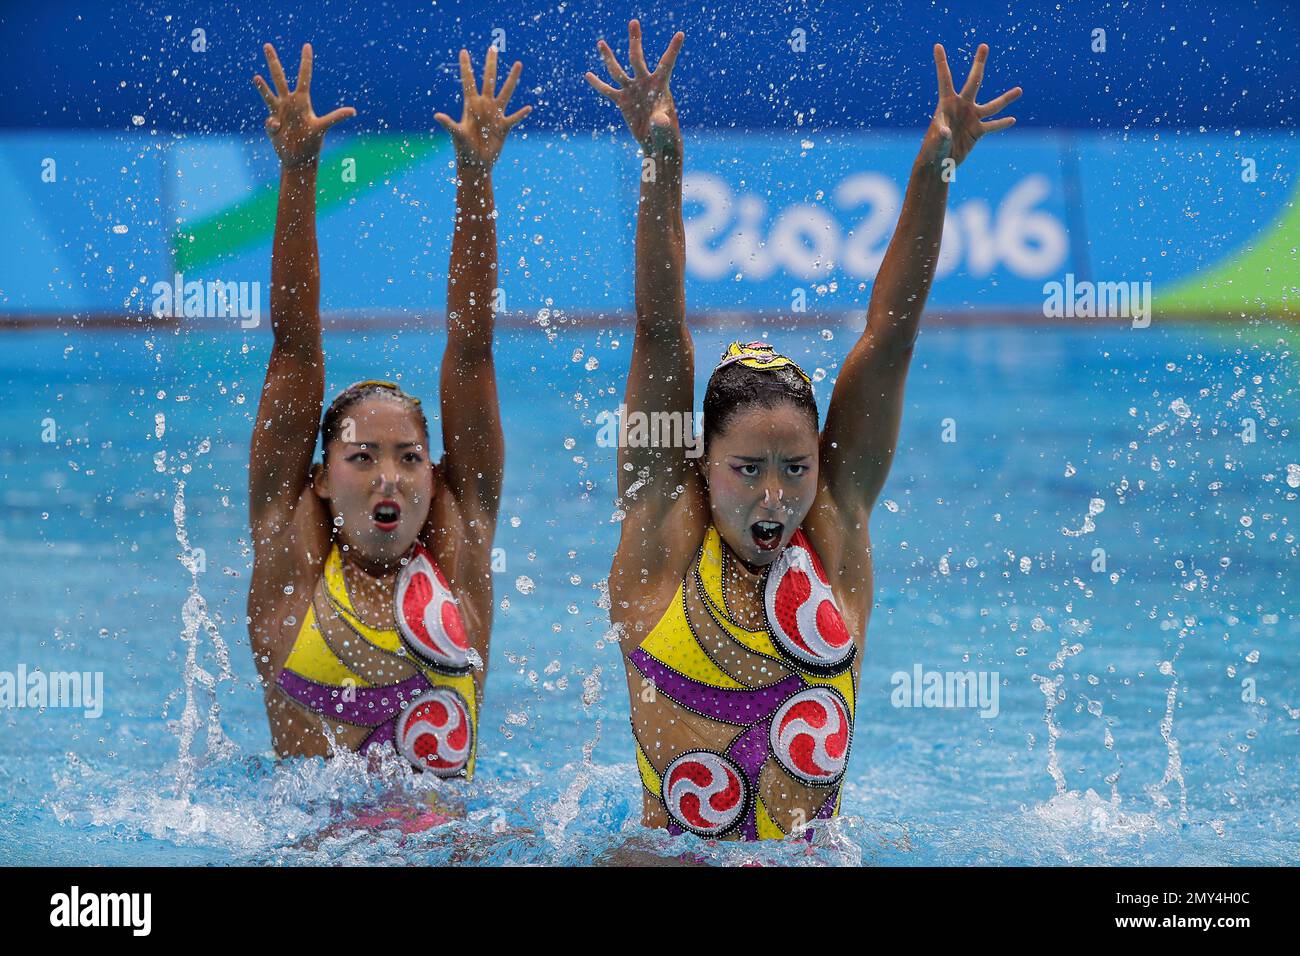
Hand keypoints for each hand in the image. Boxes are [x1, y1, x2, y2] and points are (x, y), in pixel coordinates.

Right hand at [252, 43, 354, 167]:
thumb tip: (354, 111)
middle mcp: (289, 102)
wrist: (298, 158)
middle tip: (267, 45)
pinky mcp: (271, 123)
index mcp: (302, 101)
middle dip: (273, 62)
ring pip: (268, 94)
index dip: (305, 61)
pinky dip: (273, 125)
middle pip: (279, 78)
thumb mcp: (323, 127)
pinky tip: (279, 130)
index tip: (307, 45)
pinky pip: (270, 121)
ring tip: (256, 77)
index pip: (304, 76)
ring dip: (262, 87)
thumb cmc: (311, 142)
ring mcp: (278, 112)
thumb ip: (335, 117)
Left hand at [435, 47, 531, 167]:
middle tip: (493, 47)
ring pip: (505, 92)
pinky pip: (514, 118)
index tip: (463, 51)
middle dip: (491, 64)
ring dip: (512, 79)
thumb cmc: (464, 150)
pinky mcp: (504, 127)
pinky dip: (521, 114)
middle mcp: (484, 107)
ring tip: (518, 64)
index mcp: (471, 106)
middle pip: (489, 80)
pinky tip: (529, 108)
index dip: (466, 67)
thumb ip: (449, 124)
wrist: (476, 164)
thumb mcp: (457, 135)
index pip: (468, 81)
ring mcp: (495, 115)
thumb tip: (437, 116)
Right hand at [585, 20, 683, 153]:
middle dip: (635, 41)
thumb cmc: (666, 134)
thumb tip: (658, 119)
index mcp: (660, 85)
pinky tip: (588, 75)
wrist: (656, 143)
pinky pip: (607, 91)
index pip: (666, 63)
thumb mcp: (665, 128)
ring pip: (617, 71)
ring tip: (600, 43)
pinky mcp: (622, 101)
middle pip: (636, 58)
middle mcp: (645, 83)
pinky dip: (597, 84)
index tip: (681, 34)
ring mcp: (632, 91)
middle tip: (633, 22)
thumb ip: (661, 122)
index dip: (673, 49)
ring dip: (608, 57)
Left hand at [923, 43, 1020, 167]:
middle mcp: (961, 106)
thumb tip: (945, 131)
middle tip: (984, 46)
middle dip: (979, 64)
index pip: (945, 79)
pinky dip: (1002, 124)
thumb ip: (940, 135)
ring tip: (1019, 90)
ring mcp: (971, 118)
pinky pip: (992, 126)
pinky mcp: (977, 131)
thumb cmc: (931, 151)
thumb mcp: (935, 142)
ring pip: (992, 106)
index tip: (937, 46)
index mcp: (946, 104)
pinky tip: (1012, 120)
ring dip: (1006, 99)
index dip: (941, 62)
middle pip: (974, 81)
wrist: (938, 164)